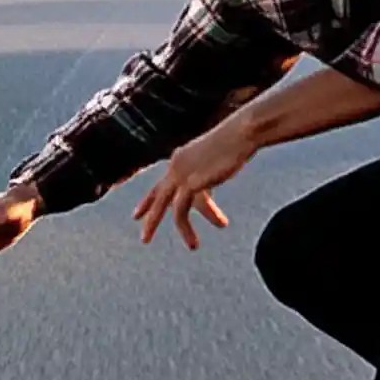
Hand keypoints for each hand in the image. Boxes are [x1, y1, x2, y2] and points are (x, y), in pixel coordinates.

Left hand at [132, 119, 254, 249]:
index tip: (137, 214)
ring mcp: (181, 173)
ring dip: (184, 230)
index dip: (149, 200)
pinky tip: (201, 237)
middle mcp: (176, 165)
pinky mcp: (191, 182)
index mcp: (181, 157)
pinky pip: (182, 211)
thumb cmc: (238, 140)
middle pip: (158, 195)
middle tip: (144, 239)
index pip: (161, 182)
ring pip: (168, 207)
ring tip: (194, 246)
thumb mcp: (219, 157)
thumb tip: (210, 185)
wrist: (241, 132)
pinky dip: (188, 228)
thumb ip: (209, 171)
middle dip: (150, 217)